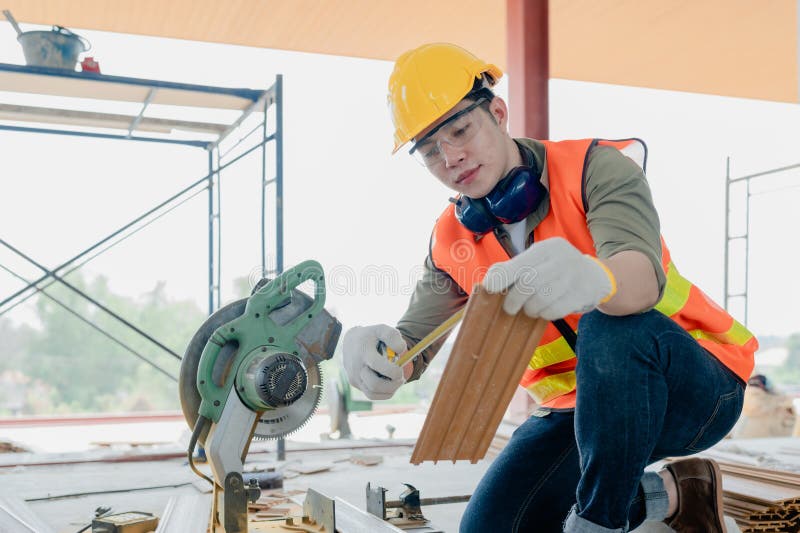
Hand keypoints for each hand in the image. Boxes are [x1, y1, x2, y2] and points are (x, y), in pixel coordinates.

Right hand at [342, 324, 406, 399]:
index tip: (400, 369)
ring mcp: (354, 377)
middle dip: (392, 384)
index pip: (376, 365)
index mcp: (363, 351)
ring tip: (397, 381)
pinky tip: (390, 385)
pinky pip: (371, 395)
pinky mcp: (355, 384)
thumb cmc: (371, 336)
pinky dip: (384, 394)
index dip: (392, 371)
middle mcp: (356, 367)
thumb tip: (401, 350)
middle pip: (374, 384)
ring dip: (389, 390)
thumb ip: (393, 336)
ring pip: (373, 393)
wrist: (351, 342)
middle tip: (401, 377)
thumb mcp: (381, 329)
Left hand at [482, 237, 615, 319]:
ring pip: (541, 298)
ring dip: (530, 308)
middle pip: (529, 282)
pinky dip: (545, 314)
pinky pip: (555, 310)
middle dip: (514, 299)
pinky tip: (544, 311)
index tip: (489, 289)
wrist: (596, 276)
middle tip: (509, 308)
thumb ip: (515, 267)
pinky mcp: (582, 294)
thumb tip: (489, 280)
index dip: (502, 277)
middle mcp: (561, 259)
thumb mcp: (539, 260)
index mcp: (547, 248)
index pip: (519, 263)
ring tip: (529, 309)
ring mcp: (574, 277)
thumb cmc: (557, 269)